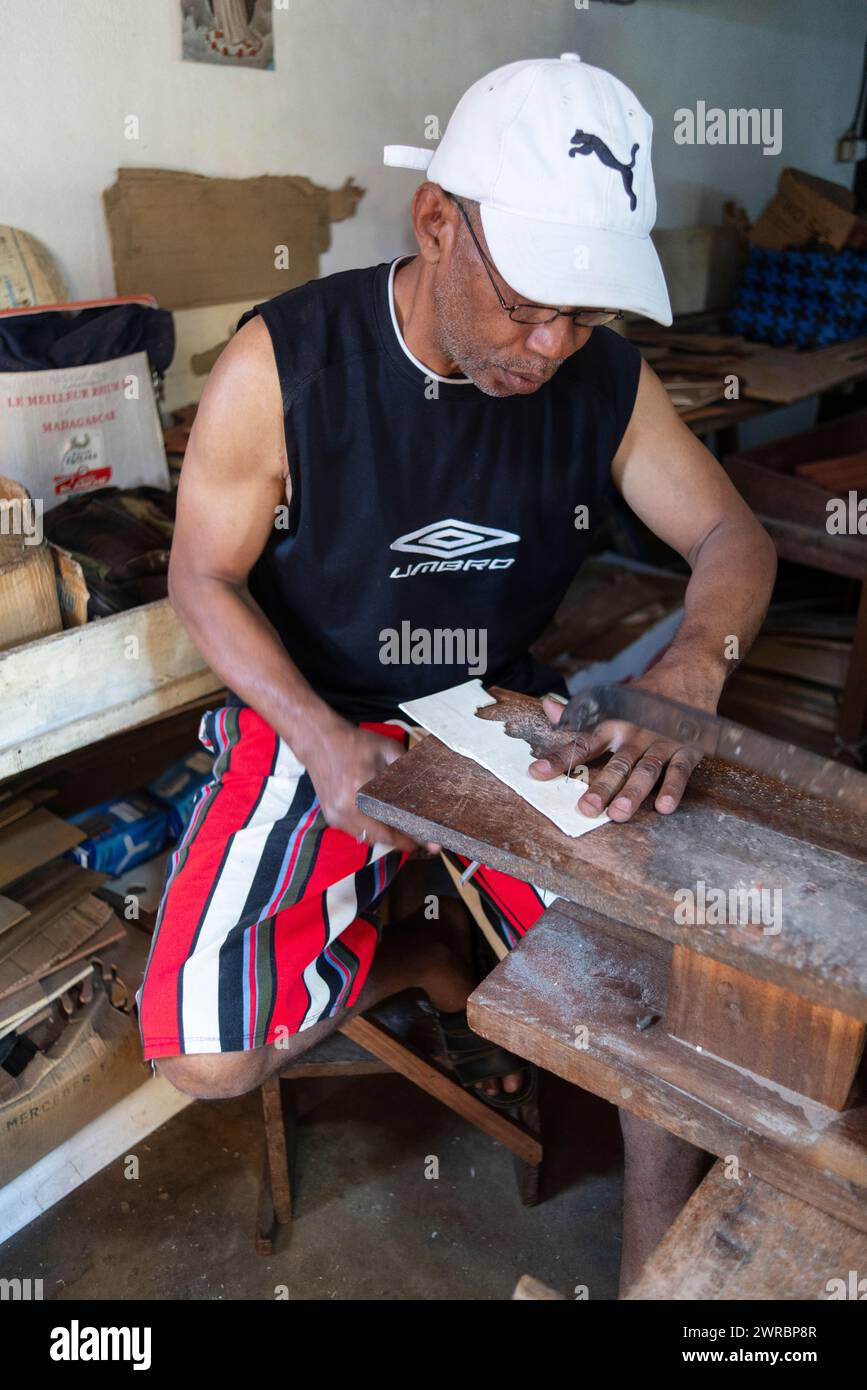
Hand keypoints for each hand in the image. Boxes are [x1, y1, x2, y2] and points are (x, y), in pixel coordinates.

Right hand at [306, 720, 438, 853]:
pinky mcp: (331, 816)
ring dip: (385, 837)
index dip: (411, 837)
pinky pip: (355, 832)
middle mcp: (347, 807)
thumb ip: (406, 769)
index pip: (391, 824)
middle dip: (401, 841)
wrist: (319, 740)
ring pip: (367, 837)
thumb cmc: (354, 743)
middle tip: (418, 840)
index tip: (429, 844)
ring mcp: (336, 814)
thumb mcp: (387, 749)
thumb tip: (427, 788)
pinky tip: (381, 824)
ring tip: (403, 833)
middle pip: (380, 837)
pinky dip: (370, 831)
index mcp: (362, 789)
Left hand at [528, 673, 719, 821]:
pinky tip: (664, 806)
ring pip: (646, 770)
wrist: (689, 674)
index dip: (560, 758)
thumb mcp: (612, 703)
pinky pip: (680, 770)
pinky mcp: (687, 749)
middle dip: (602, 787)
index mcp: (613, 725)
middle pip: (617, 764)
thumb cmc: (644, 698)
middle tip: (586, 808)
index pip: (583, 744)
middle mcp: (634, 735)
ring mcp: (661, 743)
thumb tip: (547, 706)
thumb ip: (580, 713)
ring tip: (619, 814)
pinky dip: (673, 788)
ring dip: (633, 792)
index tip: (536, 772)